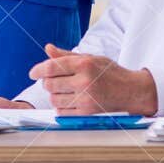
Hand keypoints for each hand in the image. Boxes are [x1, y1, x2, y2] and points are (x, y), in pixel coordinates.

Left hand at [28, 44, 158, 115]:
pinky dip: (60, 106)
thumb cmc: (110, 73)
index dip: (38, 70)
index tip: (33, 73)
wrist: (130, 91)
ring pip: (53, 99)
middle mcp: (84, 81)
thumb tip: (48, 49)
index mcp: (85, 64)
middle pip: (49, 84)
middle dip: (47, 82)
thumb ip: (67, 55)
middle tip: (53, 80)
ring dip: (54, 94)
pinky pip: (61, 112)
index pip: (52, 67)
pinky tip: (69, 100)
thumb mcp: (90, 58)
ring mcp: (85, 99)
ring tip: (64, 90)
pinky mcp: (86, 113)